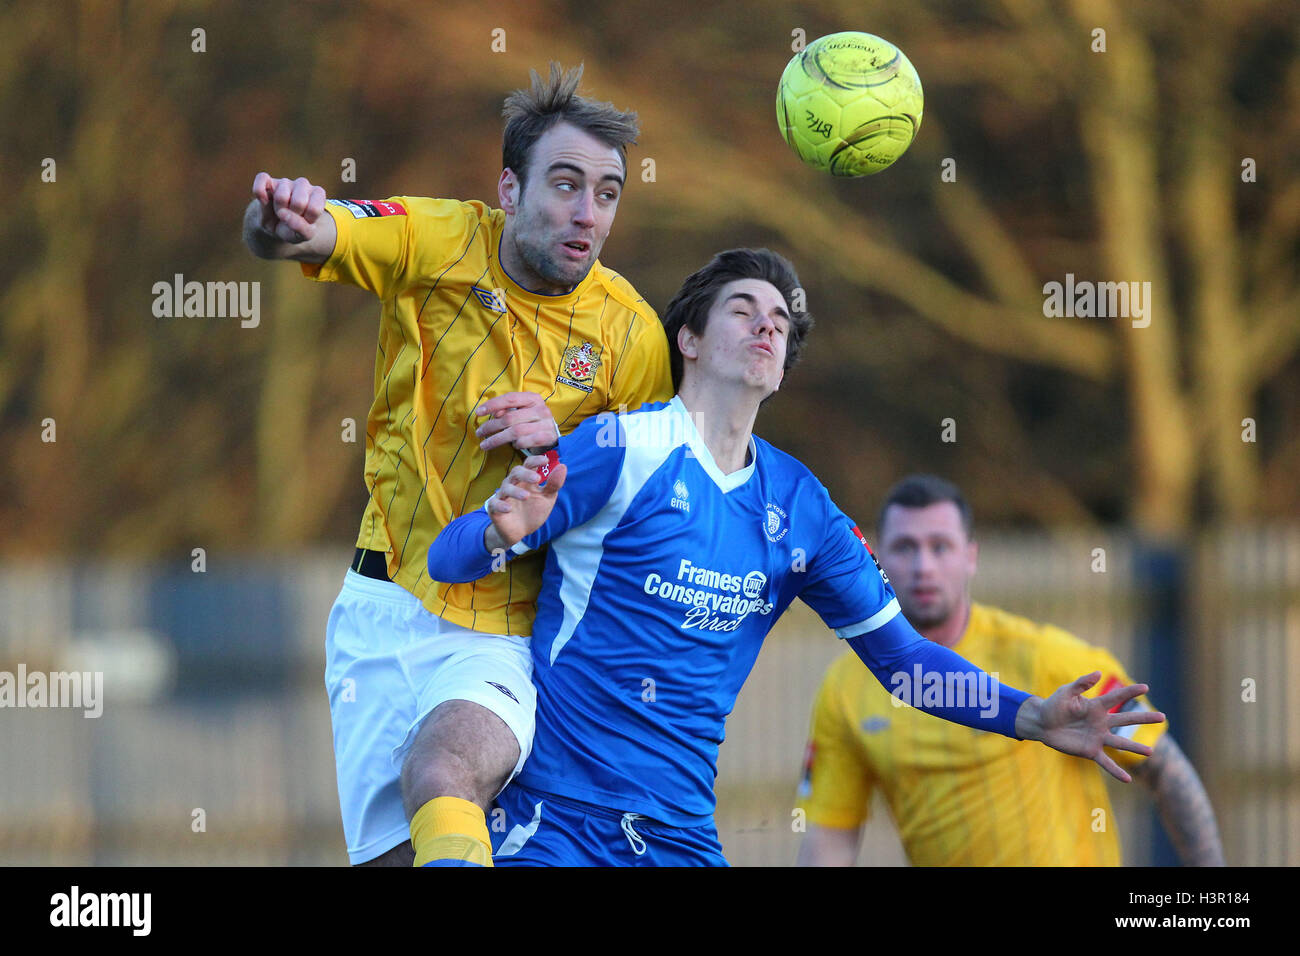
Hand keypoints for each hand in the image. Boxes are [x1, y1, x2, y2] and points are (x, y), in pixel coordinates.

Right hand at [252, 172, 326, 242]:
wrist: (275, 226)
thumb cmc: (294, 227)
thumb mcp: (304, 235)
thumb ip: (302, 229)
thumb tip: (285, 215)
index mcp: (317, 194)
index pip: (314, 209)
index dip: (307, 220)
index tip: (305, 221)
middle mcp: (303, 184)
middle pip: (299, 202)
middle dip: (292, 215)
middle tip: (290, 216)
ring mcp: (285, 181)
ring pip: (281, 196)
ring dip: (278, 209)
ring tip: (281, 211)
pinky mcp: (267, 180)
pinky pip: (262, 179)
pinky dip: (260, 192)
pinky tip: (264, 201)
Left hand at [476, 392, 559, 452]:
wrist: (554, 435)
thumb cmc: (533, 422)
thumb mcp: (522, 411)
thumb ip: (508, 410)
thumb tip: (495, 414)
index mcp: (533, 399)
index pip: (510, 398)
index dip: (492, 405)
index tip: (478, 412)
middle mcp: (541, 410)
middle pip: (510, 418)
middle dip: (491, 426)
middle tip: (479, 433)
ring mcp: (545, 424)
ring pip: (515, 432)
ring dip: (497, 439)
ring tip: (485, 444)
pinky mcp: (548, 438)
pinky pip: (525, 442)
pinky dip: (516, 445)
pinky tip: (512, 446)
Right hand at [483, 454, 567, 551]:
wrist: (520, 532)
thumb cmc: (533, 511)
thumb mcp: (547, 498)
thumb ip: (554, 484)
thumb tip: (562, 466)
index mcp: (526, 479)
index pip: (529, 464)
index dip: (535, 460)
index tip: (545, 460)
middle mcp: (514, 484)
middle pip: (516, 472)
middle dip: (526, 474)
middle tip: (537, 479)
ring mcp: (503, 495)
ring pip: (506, 488)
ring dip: (516, 491)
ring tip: (526, 496)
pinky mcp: (495, 508)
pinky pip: (495, 503)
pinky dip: (501, 505)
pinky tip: (509, 509)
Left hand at [1014, 672, 1165, 782]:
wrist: (1042, 724)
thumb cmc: (1054, 705)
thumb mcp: (1066, 692)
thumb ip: (1082, 684)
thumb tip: (1098, 673)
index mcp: (1096, 706)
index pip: (1116, 698)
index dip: (1130, 692)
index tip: (1146, 687)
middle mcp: (1101, 722)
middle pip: (1126, 720)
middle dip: (1144, 718)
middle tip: (1162, 717)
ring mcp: (1097, 737)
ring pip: (1120, 743)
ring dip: (1135, 747)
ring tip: (1150, 752)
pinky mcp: (1090, 751)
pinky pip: (1106, 762)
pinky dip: (1116, 771)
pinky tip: (1128, 780)